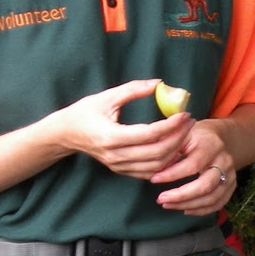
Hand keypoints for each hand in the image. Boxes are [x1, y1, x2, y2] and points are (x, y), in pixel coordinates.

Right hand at [55, 79, 193, 178]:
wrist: (65, 134)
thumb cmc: (85, 112)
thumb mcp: (107, 96)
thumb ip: (133, 89)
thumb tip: (159, 83)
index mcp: (111, 136)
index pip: (149, 134)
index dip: (171, 125)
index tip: (184, 113)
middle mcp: (115, 155)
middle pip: (157, 152)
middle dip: (178, 137)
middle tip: (189, 121)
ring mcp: (118, 166)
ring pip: (156, 166)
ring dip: (175, 150)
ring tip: (184, 132)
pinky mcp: (121, 170)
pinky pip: (149, 172)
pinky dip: (165, 163)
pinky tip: (174, 148)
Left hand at [151, 117, 236, 215]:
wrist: (217, 137)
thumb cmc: (194, 137)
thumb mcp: (182, 134)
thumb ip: (171, 149)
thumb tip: (157, 168)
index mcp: (211, 145)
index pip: (193, 165)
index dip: (172, 175)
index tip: (154, 180)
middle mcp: (224, 160)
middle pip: (205, 185)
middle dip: (181, 196)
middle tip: (161, 199)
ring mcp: (230, 174)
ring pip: (212, 197)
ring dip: (188, 205)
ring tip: (168, 205)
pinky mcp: (231, 185)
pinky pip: (219, 203)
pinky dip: (201, 210)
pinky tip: (185, 209)